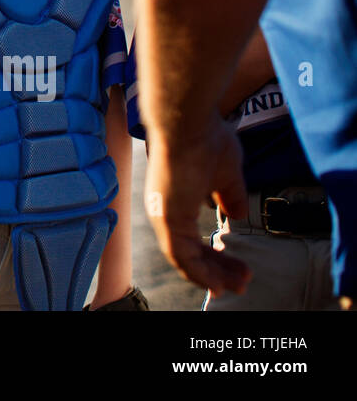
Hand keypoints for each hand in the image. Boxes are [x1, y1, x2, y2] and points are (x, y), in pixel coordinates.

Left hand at [145, 117, 250, 297]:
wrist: (186, 120)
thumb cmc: (205, 138)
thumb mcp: (227, 174)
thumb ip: (229, 195)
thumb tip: (235, 214)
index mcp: (174, 198)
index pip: (189, 237)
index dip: (212, 255)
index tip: (236, 266)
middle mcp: (164, 208)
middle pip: (187, 252)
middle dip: (215, 269)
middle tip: (240, 280)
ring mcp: (163, 214)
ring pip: (185, 259)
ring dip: (212, 275)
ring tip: (238, 284)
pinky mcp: (167, 217)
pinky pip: (182, 257)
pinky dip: (200, 273)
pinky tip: (219, 283)